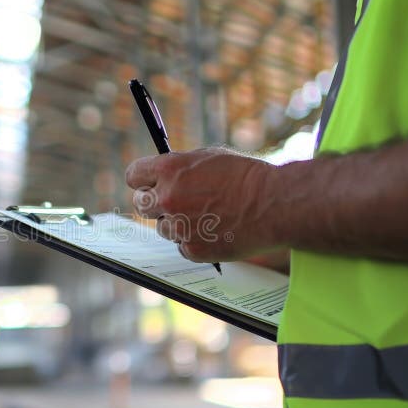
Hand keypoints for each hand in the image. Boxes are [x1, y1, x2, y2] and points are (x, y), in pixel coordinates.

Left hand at [125, 147, 283, 261]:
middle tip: (171, 203)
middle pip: (140, 204)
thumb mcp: (208, 158)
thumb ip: (179, 168)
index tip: (147, 183)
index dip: (141, 180)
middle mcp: (169, 198)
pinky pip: (181, 246)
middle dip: (153, 203)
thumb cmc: (246, 176)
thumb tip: (161, 176)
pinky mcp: (193, 249)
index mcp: (170, 170)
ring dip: (176, 224)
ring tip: (206, 216)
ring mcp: (179, 226)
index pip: (134, 176)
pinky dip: (194, 241)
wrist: (274, 203)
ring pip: (162, 228)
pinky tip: (215, 230)